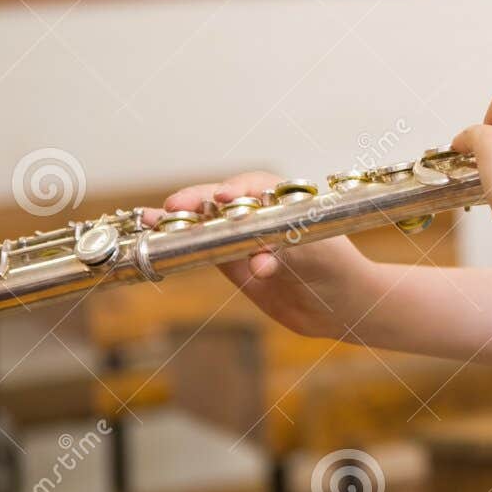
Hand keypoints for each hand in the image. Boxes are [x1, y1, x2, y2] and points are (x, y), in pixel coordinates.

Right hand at [144, 170, 381, 340]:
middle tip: (174, 210)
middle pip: (221, 200)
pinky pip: (201, 246)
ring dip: (177, 220)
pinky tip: (154, 240)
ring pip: (204, 221)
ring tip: (151, 221)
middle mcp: (260, 213)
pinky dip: (178, 241)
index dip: (236, 189)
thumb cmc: (335, 269)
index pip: (255, 186)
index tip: (222, 198)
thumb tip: (258, 262)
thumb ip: (286, 254)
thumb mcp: (314, 258)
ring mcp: (242, 235)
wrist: (339, 305)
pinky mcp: (229, 259)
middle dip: (196, 201)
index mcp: (285, 200)